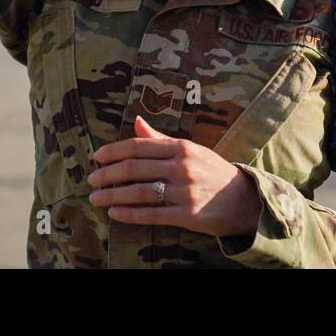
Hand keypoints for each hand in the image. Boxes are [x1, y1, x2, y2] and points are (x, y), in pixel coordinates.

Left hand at [87, 116, 262, 238]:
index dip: (114, 151)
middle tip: (91, 180)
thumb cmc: (212, 171)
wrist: (244, 200)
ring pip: (140, 192)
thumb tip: (136, 121)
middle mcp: (182, 166)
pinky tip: (114, 212)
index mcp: (181, 147)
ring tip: (96, 198)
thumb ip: (160, 139)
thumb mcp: (190, 150)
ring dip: (113, 194)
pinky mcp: (188, 214)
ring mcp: (185, 191)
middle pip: (135, 168)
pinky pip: (152, 213)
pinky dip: (130, 213)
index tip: (96, 157)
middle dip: (108, 174)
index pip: (139, 145)